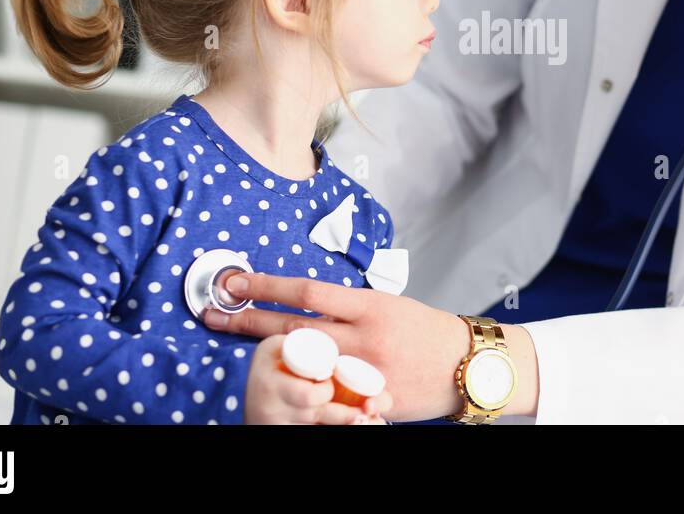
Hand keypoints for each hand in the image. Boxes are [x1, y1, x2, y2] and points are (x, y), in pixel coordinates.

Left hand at [206, 274, 471, 421]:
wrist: (468, 364)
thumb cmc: (427, 331)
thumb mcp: (389, 305)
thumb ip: (349, 308)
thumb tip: (304, 306)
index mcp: (370, 306)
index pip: (307, 291)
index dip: (268, 286)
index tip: (238, 281)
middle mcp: (364, 339)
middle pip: (294, 330)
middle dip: (248, 322)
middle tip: (215, 313)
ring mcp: (365, 374)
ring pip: (304, 364)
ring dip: (265, 357)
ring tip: (233, 350)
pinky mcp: (369, 402)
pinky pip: (327, 398)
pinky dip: (301, 392)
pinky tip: (277, 388)